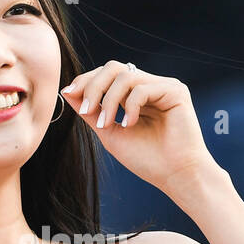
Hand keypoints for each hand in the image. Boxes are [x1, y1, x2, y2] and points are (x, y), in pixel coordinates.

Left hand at [61, 61, 219, 197]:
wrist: (175, 175)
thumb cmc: (146, 159)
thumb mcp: (109, 133)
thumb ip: (91, 112)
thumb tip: (67, 91)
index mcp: (134, 95)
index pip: (106, 75)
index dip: (86, 81)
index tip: (69, 93)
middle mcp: (149, 86)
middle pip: (113, 68)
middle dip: (93, 86)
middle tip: (86, 110)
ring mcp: (163, 87)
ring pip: (125, 76)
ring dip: (109, 101)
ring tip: (107, 125)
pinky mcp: (176, 91)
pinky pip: (142, 88)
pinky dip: (130, 107)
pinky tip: (129, 125)